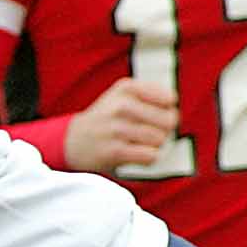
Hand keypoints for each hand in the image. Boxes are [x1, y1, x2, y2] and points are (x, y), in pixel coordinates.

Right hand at [63, 79, 180, 174]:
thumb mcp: (122, 94)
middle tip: (152, 132)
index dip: (167, 110)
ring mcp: (117, 129)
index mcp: (126, 88)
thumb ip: (151, 94)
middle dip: (165, 129)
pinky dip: (149, 158)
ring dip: (155, 144)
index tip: (156, 115)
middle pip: (168, 120)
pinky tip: (138, 154)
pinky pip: (150, 156)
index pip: (169, 99)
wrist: (72, 140)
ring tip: (142, 143)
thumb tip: (174, 111)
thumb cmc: (106, 118)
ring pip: (160, 139)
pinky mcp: (114, 152)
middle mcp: (121, 106)